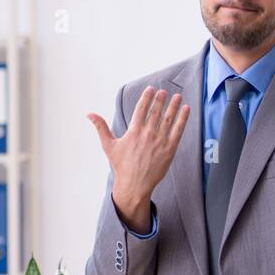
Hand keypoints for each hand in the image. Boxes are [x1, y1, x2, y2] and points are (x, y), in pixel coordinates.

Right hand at [88, 87, 189, 232]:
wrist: (134, 185)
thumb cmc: (121, 166)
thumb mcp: (108, 145)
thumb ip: (101, 127)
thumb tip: (89, 114)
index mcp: (133, 131)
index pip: (141, 108)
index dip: (147, 97)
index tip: (151, 89)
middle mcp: (147, 134)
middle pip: (156, 111)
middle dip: (161, 99)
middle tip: (164, 91)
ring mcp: (160, 141)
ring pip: (168, 118)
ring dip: (174, 106)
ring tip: (178, 96)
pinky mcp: (170, 150)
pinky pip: (178, 130)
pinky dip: (183, 119)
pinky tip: (186, 109)